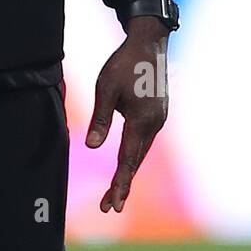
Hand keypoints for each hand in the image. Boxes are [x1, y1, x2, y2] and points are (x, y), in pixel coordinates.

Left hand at [86, 15, 169, 213]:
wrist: (149, 43)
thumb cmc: (124, 64)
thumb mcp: (106, 89)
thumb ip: (101, 119)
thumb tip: (91, 147)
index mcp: (142, 121)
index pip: (128, 160)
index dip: (119, 184)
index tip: (112, 205)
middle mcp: (154, 125)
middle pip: (136, 161)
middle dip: (122, 185)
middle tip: (109, 208)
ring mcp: (158, 120)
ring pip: (141, 152)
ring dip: (128, 172)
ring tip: (115, 192)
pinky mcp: (157, 115)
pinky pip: (144, 141)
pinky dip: (134, 156)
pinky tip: (126, 164)